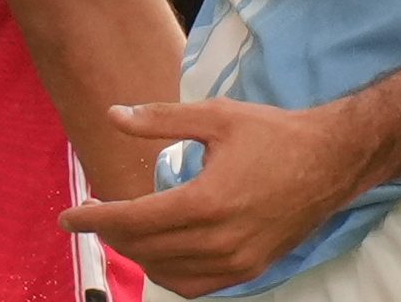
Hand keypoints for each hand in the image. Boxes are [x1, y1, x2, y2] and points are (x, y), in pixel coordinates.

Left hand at [60, 99, 363, 297]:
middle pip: (146, 249)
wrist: (332, 161)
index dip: (95, 220)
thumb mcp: (215, 117)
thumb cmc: (274, 134)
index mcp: (208, 201)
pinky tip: (157, 251)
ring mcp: (237, 262)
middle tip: (91, 215)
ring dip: (137, 254)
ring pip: (167, 272)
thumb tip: (114, 115)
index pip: (135, 220)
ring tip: (121, 229)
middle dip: (110, 234)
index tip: (68, 218)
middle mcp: (221, 240)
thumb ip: (160, 119)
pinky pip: (196, 285)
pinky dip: (168, 272)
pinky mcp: (250, 271)